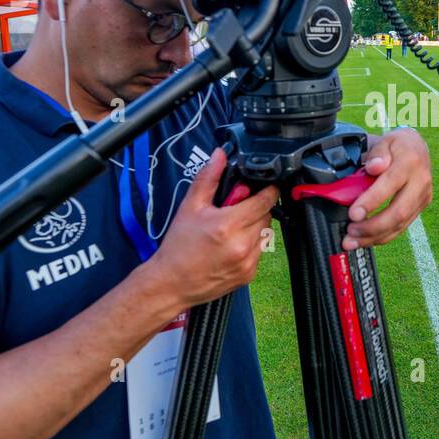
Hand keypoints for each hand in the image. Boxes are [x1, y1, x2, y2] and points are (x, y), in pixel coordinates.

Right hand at [146, 148, 277, 310]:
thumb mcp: (190, 207)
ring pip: (265, 234)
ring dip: (254, 227)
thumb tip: (220, 155)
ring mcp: (247, 262)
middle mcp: (242, 245)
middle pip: (267, 215)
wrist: (171, 283)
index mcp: (228, 225)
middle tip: (234, 211)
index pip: (265, 200)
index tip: (263, 187)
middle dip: (255, 209)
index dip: (267, 190)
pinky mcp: (249, 275)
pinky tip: (231, 246)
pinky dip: (251, 245)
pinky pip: (260, 252)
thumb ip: (209, 178)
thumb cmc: (178, 246)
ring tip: (231, 230)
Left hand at [344, 127, 431, 250]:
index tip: (353, 214)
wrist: (417, 148)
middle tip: (350, 231)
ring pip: (400, 224)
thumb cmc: (396, 146)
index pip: (390, 184)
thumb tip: (374, 167)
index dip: (371, 201)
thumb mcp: (385, 141)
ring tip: (352, 241)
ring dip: (374, 236)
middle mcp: (421, 182)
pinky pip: (402, 227)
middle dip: (372, 226)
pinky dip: (382, 237)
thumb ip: (377, 153)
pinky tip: (365, 240)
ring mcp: (422, 197)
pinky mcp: (420, 208)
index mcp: (410, 162)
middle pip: (398, 212)